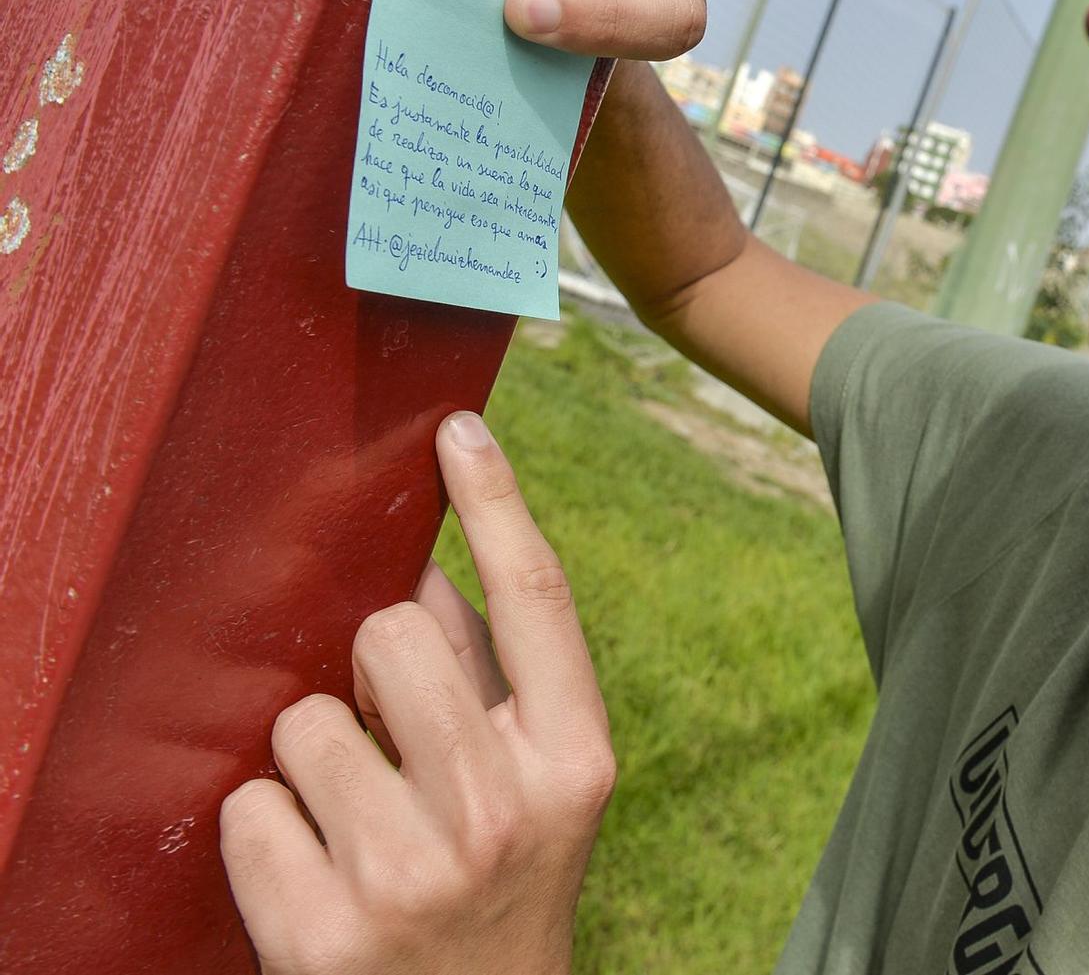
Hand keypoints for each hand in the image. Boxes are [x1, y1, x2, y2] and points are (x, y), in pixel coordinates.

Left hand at [220, 413, 615, 973]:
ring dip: (309, 756)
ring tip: (351, 817)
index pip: (538, 601)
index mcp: (575, 762)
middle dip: (365, 667)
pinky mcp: (323, 934)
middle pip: (393, 635)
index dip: (497, 503)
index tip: (456, 430)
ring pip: (302, 720)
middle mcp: (505, 811)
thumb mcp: (535, 793)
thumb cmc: (500, 889)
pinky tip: (311, 869)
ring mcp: (413, 874)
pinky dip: (263, 831)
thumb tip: (423, 566)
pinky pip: (248, 807)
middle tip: (381, 730)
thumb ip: (493, 684)